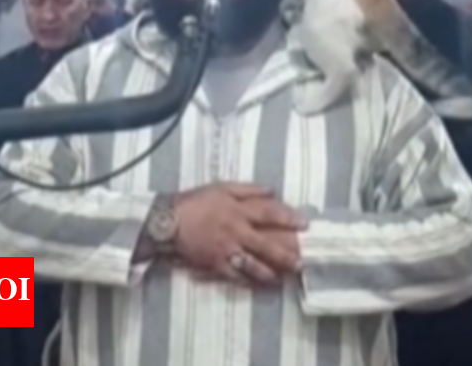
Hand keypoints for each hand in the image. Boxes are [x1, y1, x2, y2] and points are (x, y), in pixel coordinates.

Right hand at [173, 182, 303, 285]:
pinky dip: (245, 281)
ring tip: (281, 279)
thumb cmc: (195, 201)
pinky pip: (233, 275)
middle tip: (300, 263)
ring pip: (252, 265)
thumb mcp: (223, 187)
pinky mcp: (214, 263)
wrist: (167, 221)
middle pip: (266, 245)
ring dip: (268, 273)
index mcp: (239, 211)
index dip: (288, 218)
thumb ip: (249, 189)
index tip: (304, 224)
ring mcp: (225, 250)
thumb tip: (272, 190)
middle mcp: (236, 231)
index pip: (269, 214)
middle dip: (285, 255)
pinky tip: (255, 284)